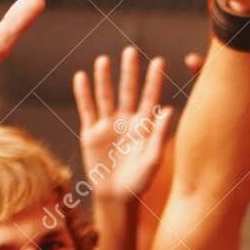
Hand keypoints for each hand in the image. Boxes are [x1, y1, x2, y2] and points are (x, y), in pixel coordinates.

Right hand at [72, 48, 173, 202]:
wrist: (115, 197)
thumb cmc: (139, 182)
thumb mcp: (152, 160)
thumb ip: (159, 135)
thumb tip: (168, 110)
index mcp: (144, 127)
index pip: (150, 99)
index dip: (154, 81)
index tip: (159, 61)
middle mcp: (126, 122)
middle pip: (127, 92)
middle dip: (129, 73)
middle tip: (130, 52)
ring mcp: (107, 125)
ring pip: (105, 97)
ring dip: (104, 79)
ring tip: (103, 60)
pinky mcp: (90, 132)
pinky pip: (86, 109)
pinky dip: (83, 94)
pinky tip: (81, 77)